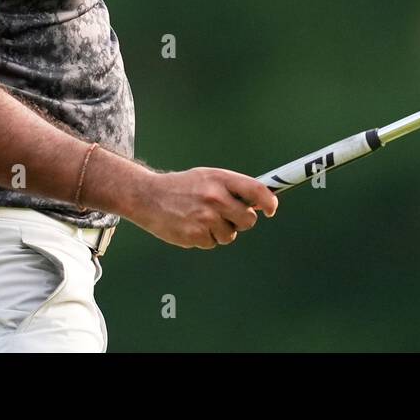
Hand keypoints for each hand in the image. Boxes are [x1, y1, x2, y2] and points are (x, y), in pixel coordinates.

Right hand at [129, 167, 278, 249]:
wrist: (148, 197)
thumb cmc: (182, 186)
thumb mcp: (208, 177)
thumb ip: (232, 187)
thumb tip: (259, 202)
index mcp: (221, 179)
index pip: (256, 190)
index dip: (269, 202)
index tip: (271, 209)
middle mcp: (215, 198)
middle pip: (248, 219)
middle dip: (242, 220)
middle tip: (229, 216)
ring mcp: (206, 218)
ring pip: (231, 235)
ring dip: (221, 231)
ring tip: (203, 218)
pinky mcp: (195, 235)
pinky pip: (213, 243)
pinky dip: (206, 238)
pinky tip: (192, 226)